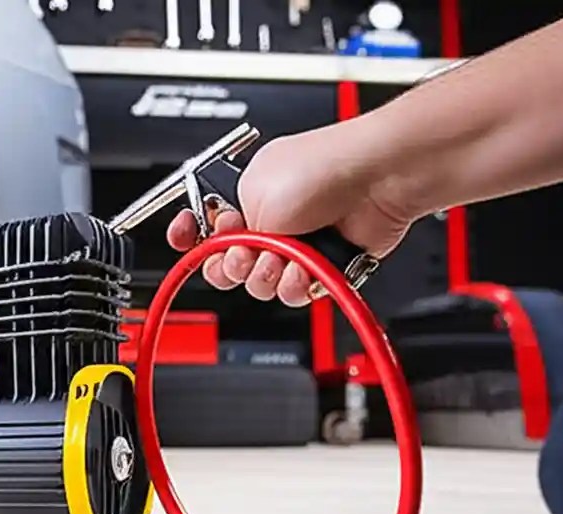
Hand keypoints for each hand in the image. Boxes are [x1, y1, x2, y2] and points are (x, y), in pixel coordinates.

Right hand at [166, 125, 414, 305]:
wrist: (377, 181)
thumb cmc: (322, 170)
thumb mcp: (252, 192)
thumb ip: (227, 226)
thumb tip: (220, 243)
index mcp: (246, 194)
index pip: (207, 226)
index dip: (194, 238)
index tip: (185, 242)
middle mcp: (271, 220)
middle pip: (231, 265)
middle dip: (232, 266)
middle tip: (244, 254)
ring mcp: (299, 244)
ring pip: (262, 284)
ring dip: (267, 276)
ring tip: (282, 258)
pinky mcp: (325, 265)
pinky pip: (296, 293)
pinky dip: (298, 285)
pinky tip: (306, 268)